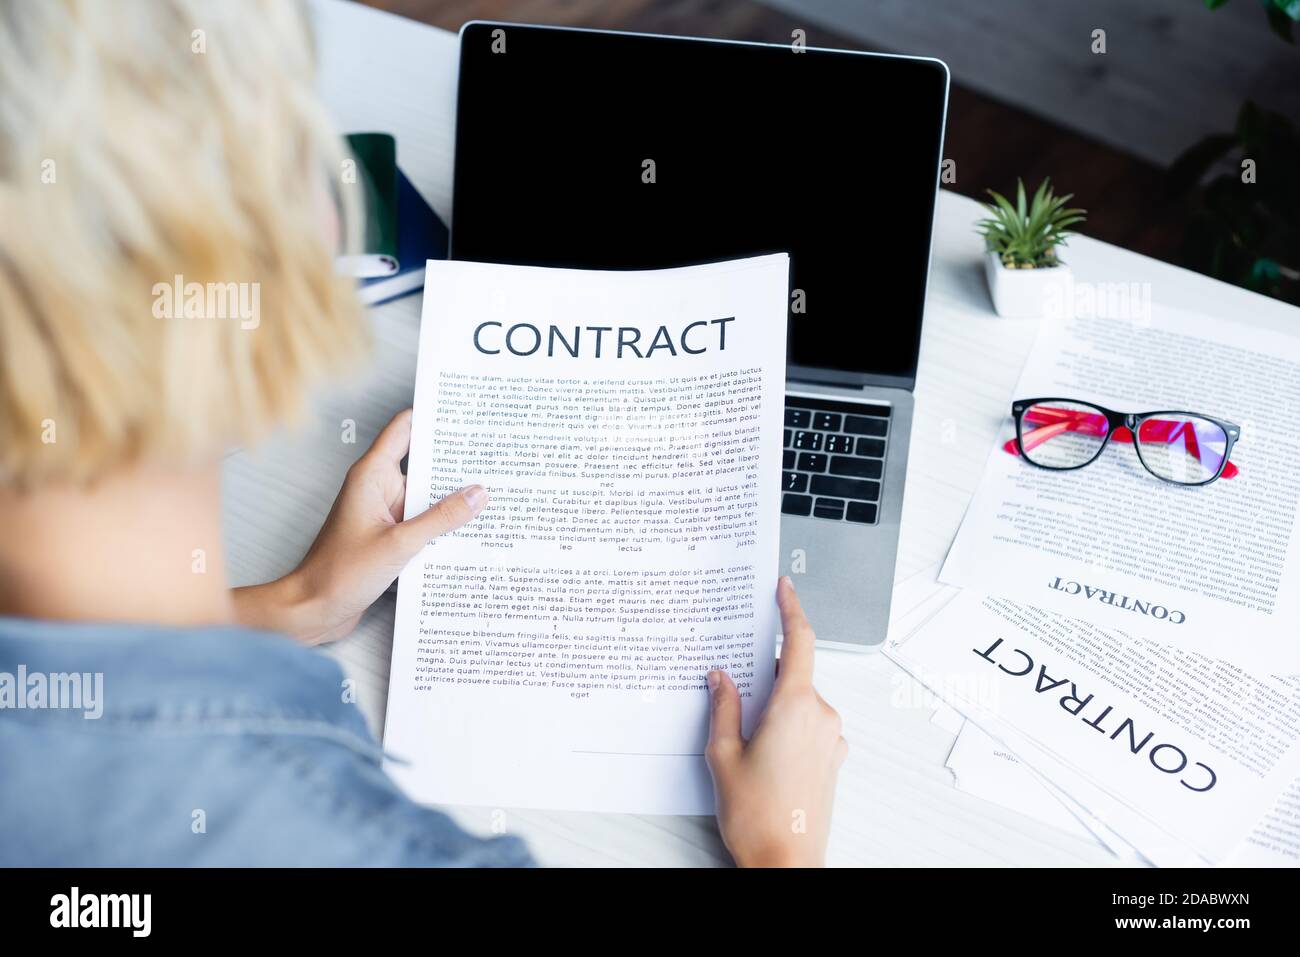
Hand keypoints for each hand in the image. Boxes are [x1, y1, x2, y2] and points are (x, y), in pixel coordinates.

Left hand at [232, 409, 485, 643]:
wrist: (312, 609)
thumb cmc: (340, 574)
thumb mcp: (399, 543)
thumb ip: (441, 518)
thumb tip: (477, 494)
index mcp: (373, 475)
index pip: (406, 429)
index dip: (434, 417)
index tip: (467, 412)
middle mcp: (379, 488)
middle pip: (424, 464)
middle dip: (457, 462)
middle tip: (497, 457)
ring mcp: (385, 513)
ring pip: (427, 497)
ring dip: (454, 499)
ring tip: (496, 494)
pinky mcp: (390, 536)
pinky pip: (423, 522)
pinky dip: (444, 525)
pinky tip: (472, 531)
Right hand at [705, 576, 846, 866]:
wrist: (786, 864)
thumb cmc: (757, 817)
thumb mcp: (723, 755)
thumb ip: (723, 707)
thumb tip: (721, 677)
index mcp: (794, 706)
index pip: (799, 640)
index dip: (791, 608)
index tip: (783, 587)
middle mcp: (820, 716)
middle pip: (794, 673)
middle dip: (765, 673)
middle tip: (734, 684)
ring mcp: (831, 738)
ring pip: (801, 701)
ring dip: (775, 704)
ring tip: (743, 734)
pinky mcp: (833, 757)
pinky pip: (810, 723)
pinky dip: (787, 724)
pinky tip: (762, 750)